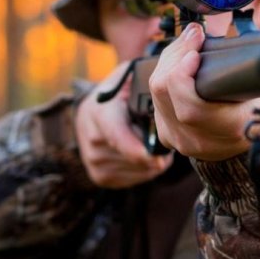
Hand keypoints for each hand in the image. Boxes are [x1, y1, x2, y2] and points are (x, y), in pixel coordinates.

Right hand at [75, 61, 172, 187]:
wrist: (95, 110)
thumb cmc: (120, 93)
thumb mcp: (129, 78)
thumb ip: (146, 82)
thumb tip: (168, 88)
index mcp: (99, 113)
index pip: (117, 136)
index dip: (137, 150)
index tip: (158, 158)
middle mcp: (91, 139)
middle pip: (132, 158)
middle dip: (154, 152)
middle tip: (166, 140)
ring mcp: (93, 160)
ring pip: (136, 171)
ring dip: (152, 163)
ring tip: (154, 145)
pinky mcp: (98, 176)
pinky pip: (132, 180)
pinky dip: (145, 171)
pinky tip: (145, 156)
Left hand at [148, 23, 259, 161]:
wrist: (249, 137)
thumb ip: (256, 72)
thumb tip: (242, 45)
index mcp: (230, 131)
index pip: (191, 109)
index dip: (184, 76)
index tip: (196, 52)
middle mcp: (200, 140)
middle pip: (165, 93)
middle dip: (176, 55)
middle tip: (193, 34)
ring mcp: (179, 139)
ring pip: (156, 92)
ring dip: (169, 61)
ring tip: (188, 42)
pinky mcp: (166, 134)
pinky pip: (155, 99)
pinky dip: (164, 74)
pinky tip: (178, 60)